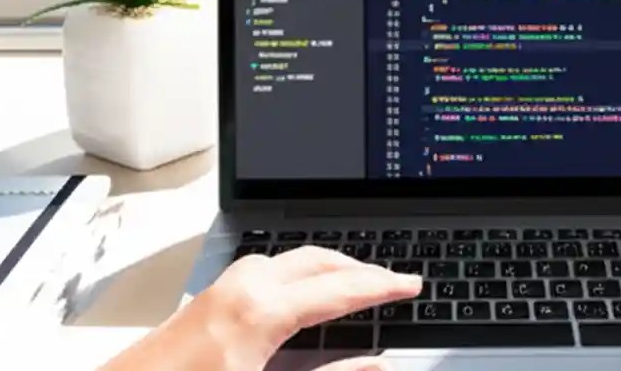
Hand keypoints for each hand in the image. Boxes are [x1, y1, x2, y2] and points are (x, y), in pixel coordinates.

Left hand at [101, 246, 421, 370]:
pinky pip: (267, 269)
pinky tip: (303, 293)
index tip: (412, 284)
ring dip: (328, 268)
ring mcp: (222, 289)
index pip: (340, 288)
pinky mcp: (208, 299)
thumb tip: (376, 366)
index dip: (382, 286)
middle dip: (359, 267)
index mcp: (262, 311)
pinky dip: (299, 274)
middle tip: (394, 282)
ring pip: (290, 260)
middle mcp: (242, 287)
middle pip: (317, 260)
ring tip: (356, 284)